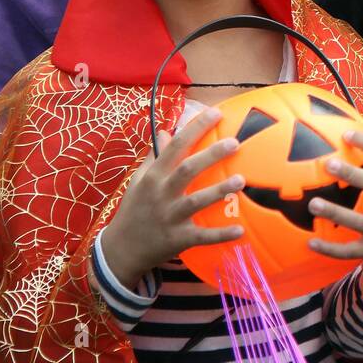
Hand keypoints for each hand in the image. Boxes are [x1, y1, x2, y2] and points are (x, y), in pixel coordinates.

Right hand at [102, 107, 244, 290]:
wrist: (121, 249)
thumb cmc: (134, 209)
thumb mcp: (139, 180)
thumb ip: (154, 156)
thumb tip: (166, 130)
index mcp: (153, 177)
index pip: (175, 147)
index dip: (195, 128)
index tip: (216, 113)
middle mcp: (161, 194)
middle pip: (188, 170)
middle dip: (211, 155)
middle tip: (235, 143)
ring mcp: (170, 217)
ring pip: (197, 201)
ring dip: (219, 190)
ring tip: (241, 180)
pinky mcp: (178, 239)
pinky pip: (203, 236)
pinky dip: (221, 234)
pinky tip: (241, 230)